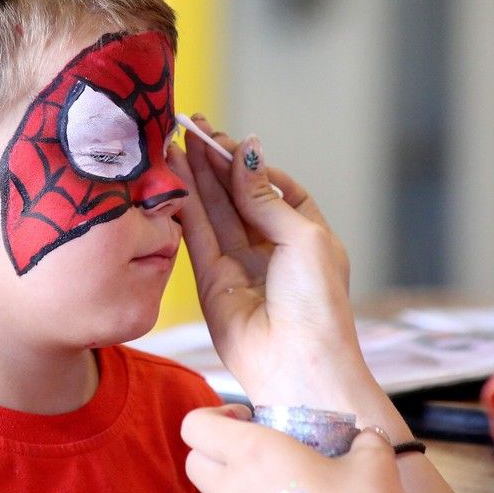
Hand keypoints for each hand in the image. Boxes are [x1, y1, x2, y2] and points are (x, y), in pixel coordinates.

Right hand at [167, 116, 369, 407]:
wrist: (298, 364)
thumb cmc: (318, 305)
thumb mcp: (302, 237)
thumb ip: (266, 196)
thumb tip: (247, 154)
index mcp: (305, 236)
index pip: (275, 188)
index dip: (252, 165)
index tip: (231, 142)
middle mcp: (272, 248)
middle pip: (239, 195)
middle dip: (217, 162)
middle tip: (193, 127)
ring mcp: (241, 264)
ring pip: (214, 210)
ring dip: (197, 176)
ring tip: (177, 142)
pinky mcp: (212, 281)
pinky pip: (197, 234)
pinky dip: (186, 205)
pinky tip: (175, 176)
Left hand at [181, 405, 415, 492]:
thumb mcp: (373, 463)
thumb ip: (364, 441)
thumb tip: (366, 438)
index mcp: (253, 454)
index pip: (194, 425)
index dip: (215, 413)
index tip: (249, 416)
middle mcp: (236, 490)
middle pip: (195, 462)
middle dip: (215, 447)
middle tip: (255, 443)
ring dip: (235, 481)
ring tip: (280, 479)